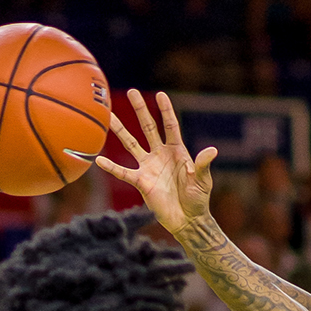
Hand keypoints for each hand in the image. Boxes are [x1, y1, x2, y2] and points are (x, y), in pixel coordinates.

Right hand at [96, 89, 217, 234]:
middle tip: (131, 91)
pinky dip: (112, 166)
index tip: (160, 94)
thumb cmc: (198, 198)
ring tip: (108, 116)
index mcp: (178, 151)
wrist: (187, 219)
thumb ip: (203, 164)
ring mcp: (149, 167)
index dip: (165, 110)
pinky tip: (99, 159)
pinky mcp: (141, 182)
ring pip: (131, 144)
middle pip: (148, 128)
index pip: (170, 126)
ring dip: (120, 131)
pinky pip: (123, 172)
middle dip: (140, 110)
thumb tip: (212, 150)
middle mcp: (161, 155)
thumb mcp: (202, 180)